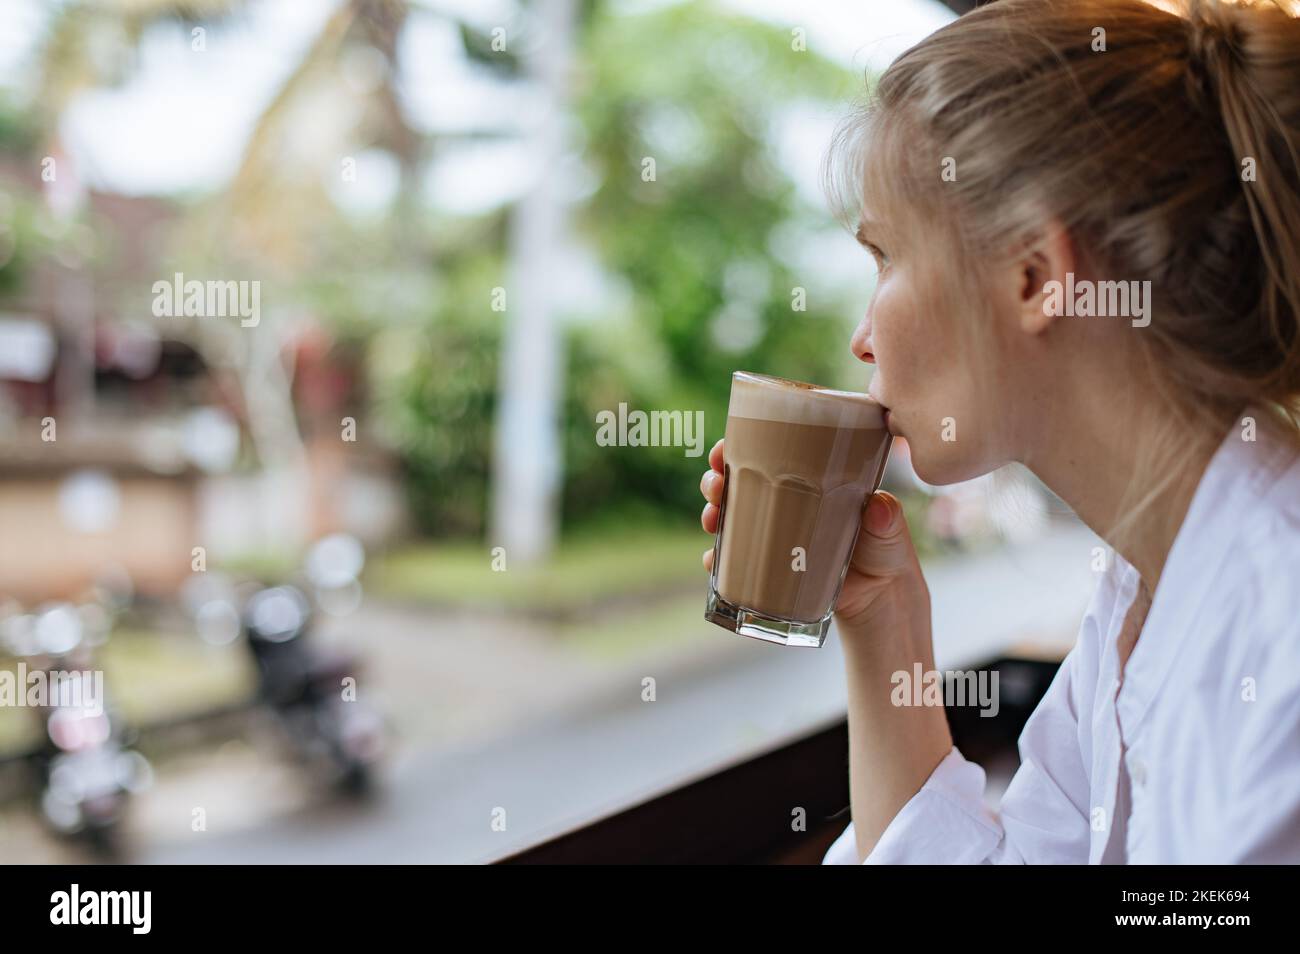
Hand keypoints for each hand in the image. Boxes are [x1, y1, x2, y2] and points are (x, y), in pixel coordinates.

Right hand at [699, 438, 927, 631]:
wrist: (881, 598)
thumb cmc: (886, 550)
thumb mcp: (889, 529)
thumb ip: (887, 518)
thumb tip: (880, 507)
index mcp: (810, 480)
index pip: (769, 453)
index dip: (740, 445)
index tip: (725, 446)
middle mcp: (785, 504)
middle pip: (738, 482)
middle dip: (716, 478)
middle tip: (715, 484)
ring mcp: (774, 536)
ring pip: (730, 517)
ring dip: (712, 513)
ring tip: (712, 519)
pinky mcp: (769, 569)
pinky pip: (734, 560)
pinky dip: (718, 559)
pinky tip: (712, 559)